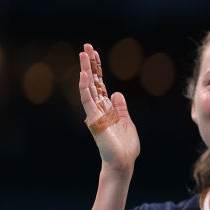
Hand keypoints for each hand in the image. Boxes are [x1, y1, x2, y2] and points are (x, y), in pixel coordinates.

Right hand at [79, 44, 139, 171]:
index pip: (100, 83)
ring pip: (88, 87)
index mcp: (107, 108)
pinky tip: (84, 75)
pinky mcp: (94, 120)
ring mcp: (95, 113)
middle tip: (86, 46)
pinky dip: (85, 88)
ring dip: (86, 70)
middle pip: (93, 82)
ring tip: (84, 54)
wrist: (123, 162)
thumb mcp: (126, 121)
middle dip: (90, 64)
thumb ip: (120, 108)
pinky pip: (88, 101)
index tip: (94, 53)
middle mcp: (99, 108)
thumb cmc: (125, 145)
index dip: (97, 68)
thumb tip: (117, 94)